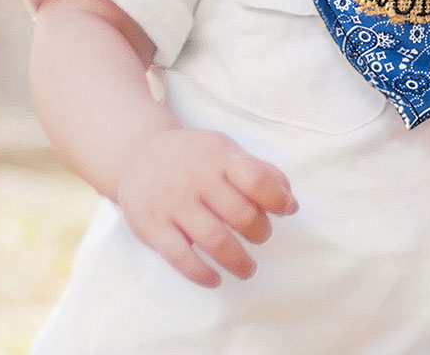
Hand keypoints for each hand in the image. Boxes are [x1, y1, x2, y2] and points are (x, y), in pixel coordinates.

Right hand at [116, 127, 297, 286]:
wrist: (139, 154)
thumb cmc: (195, 157)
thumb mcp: (226, 151)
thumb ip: (259, 171)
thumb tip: (290, 201)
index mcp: (220, 157)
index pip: (256, 179)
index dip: (277, 199)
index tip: (286, 211)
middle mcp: (197, 179)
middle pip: (239, 214)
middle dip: (259, 231)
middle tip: (261, 236)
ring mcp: (174, 203)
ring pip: (213, 239)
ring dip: (237, 260)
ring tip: (248, 269)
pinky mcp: (153, 226)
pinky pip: (180, 257)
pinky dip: (201, 273)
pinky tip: (215, 279)